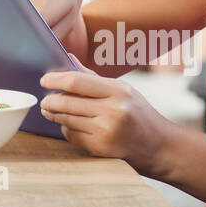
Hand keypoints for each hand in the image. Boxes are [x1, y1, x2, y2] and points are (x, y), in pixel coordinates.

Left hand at [38, 66, 174, 177]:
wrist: (160, 146)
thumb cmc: (140, 114)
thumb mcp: (123, 90)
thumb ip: (93, 77)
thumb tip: (69, 58)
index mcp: (118, 91)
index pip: (76, 82)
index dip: (55, 80)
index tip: (44, 80)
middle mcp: (112, 111)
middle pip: (67, 102)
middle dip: (50, 101)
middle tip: (44, 100)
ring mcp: (106, 131)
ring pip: (67, 120)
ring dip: (54, 115)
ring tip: (49, 111)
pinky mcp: (101, 148)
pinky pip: (73, 136)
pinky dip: (66, 129)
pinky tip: (67, 125)